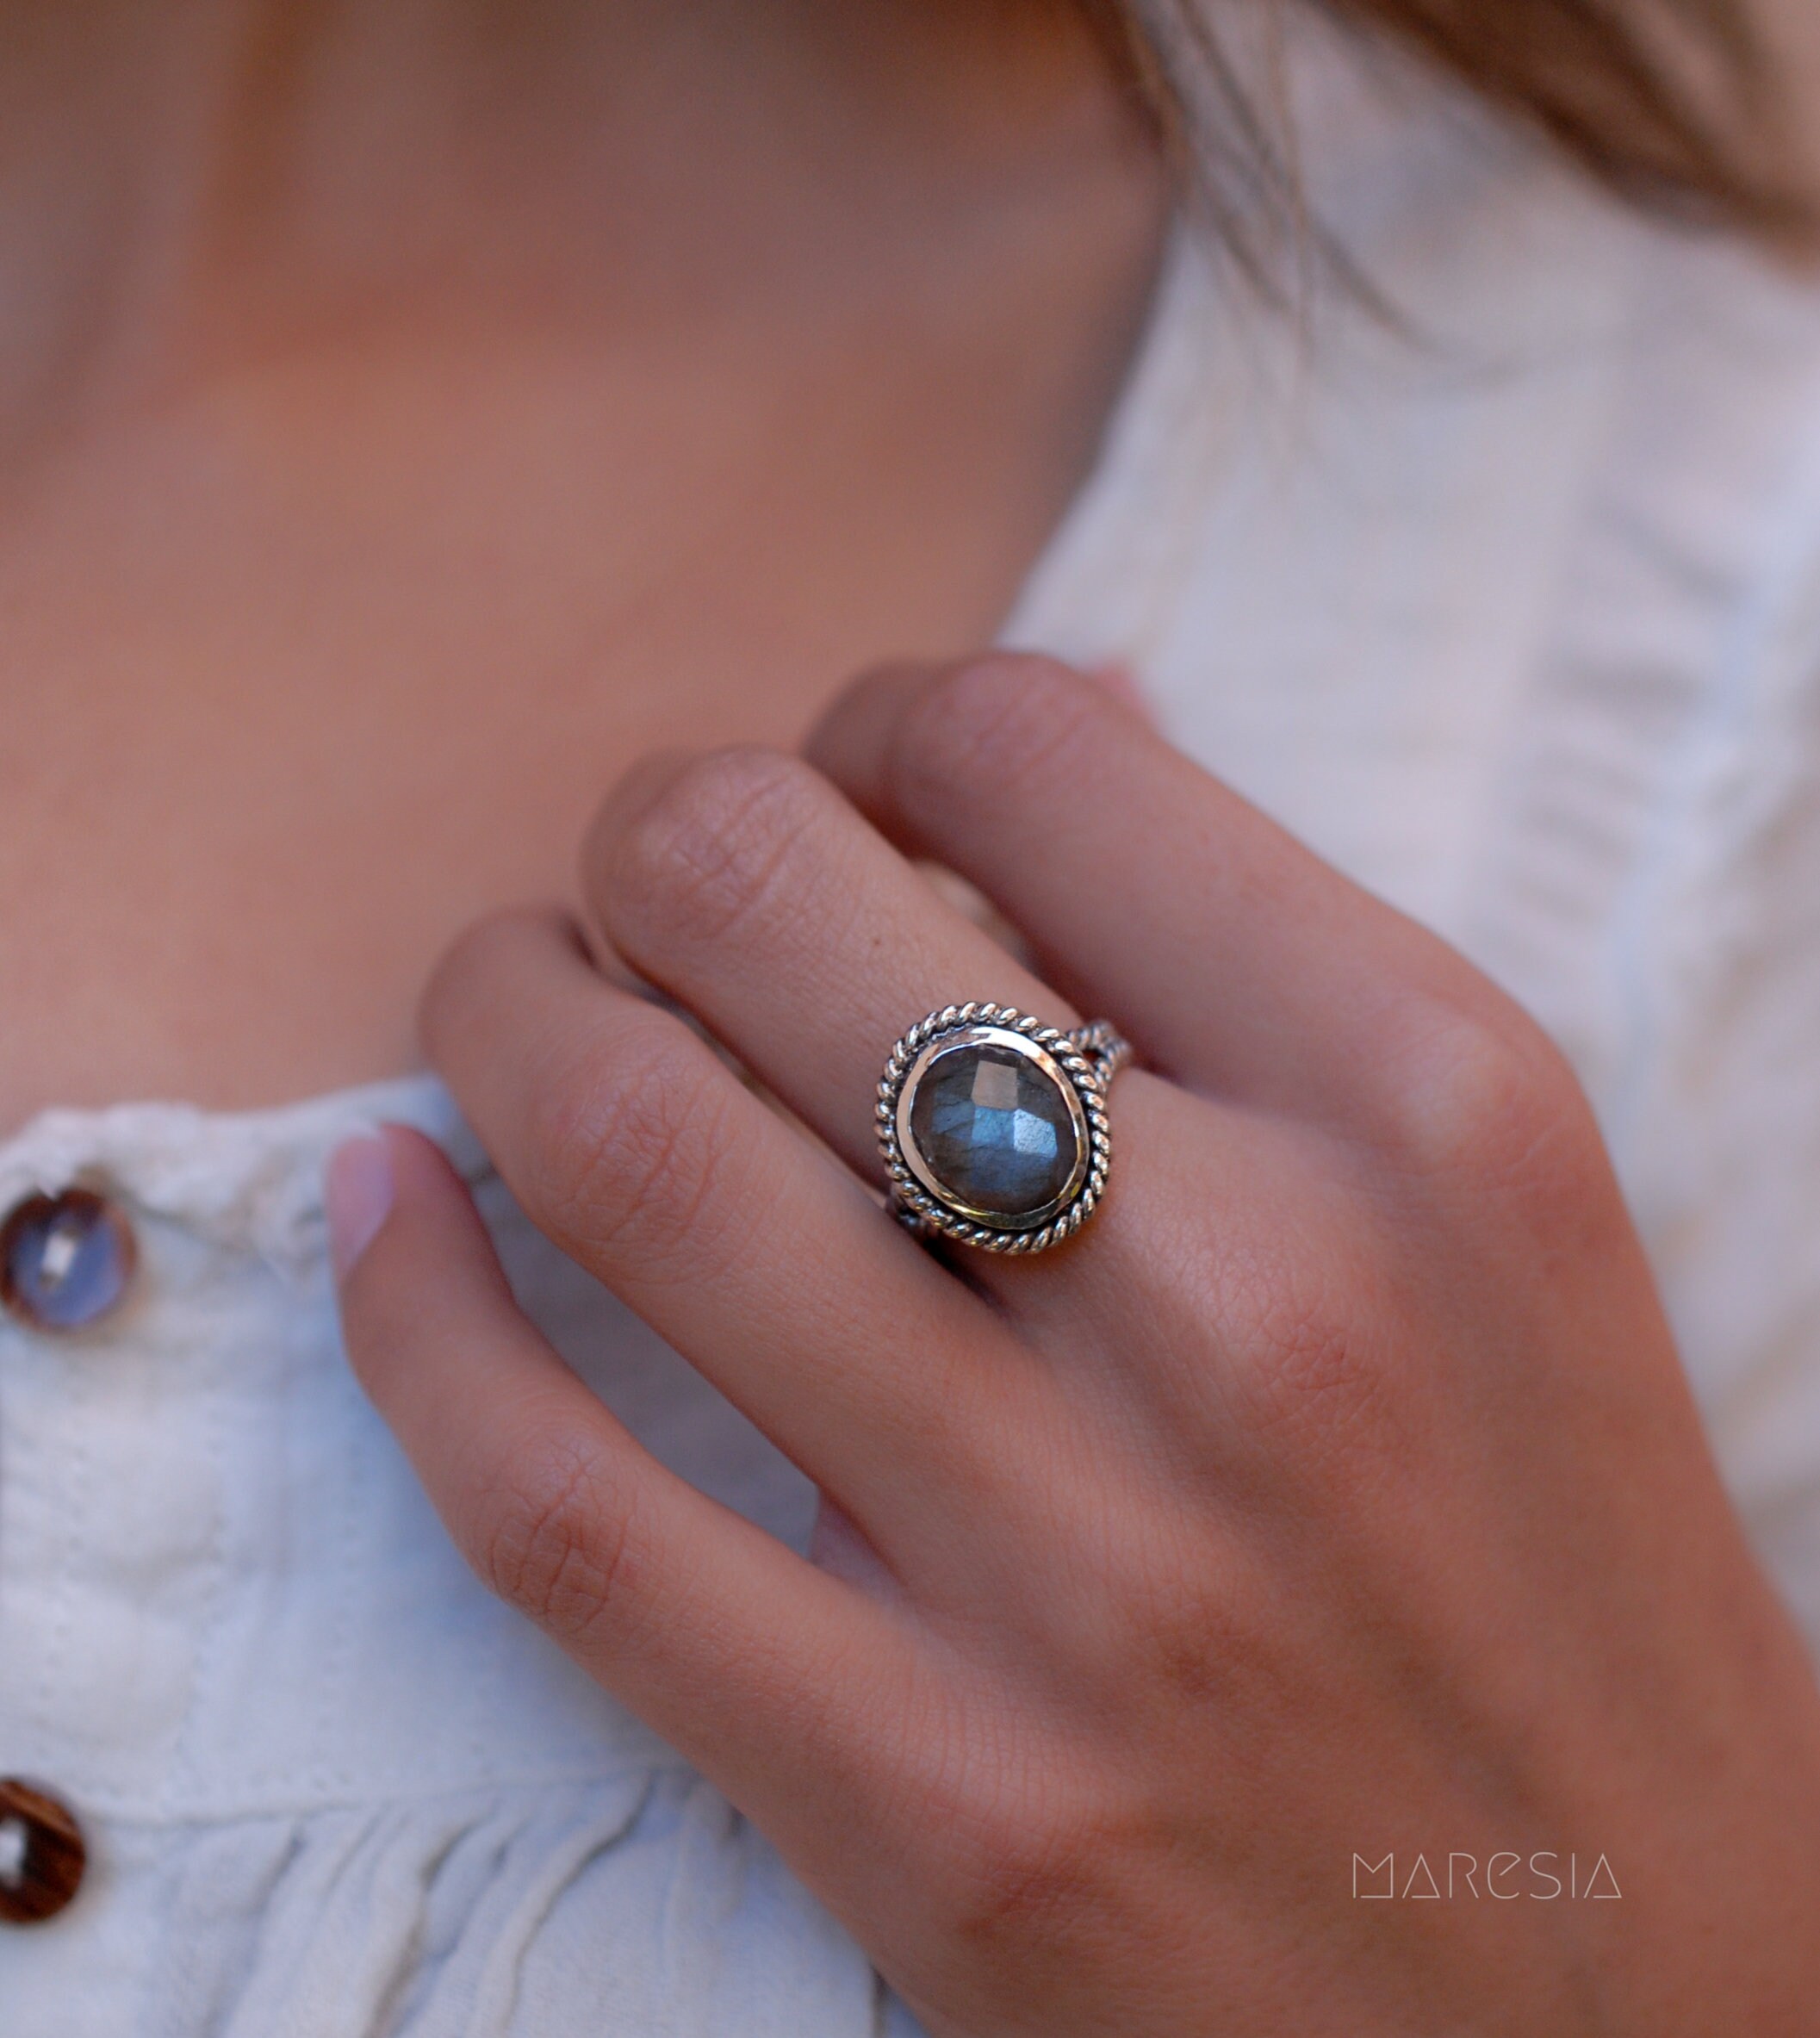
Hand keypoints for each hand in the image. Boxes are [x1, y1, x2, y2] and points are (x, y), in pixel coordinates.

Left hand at [331, 655, 1819, 2034]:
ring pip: (625, 1154)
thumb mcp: (1502, 1214)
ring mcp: (1083, 1569)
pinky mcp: (934, 1800)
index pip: (1024, 748)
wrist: (1648, 2027)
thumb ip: (1261, 966)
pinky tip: (389, 1213)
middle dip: (642, 844)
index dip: (870, 721)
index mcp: (1430, 1113)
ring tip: (511, 1012)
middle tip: (646, 902)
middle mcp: (1262, 1305)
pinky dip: (411, 1318)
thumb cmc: (1566, 1585)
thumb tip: (1042, 731)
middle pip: (761, 898)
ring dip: (498, 1023)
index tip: (842, 795)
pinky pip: (557, 1498)